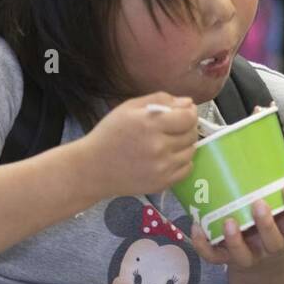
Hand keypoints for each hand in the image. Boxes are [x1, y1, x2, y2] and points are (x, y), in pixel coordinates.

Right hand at [83, 92, 198, 197]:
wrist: (92, 169)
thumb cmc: (108, 135)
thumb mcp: (128, 108)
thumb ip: (160, 100)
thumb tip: (188, 103)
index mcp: (149, 123)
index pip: (188, 117)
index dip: (189, 112)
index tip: (183, 112)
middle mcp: (158, 146)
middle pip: (191, 134)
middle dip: (186, 128)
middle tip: (172, 128)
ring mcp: (162, 167)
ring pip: (190, 151)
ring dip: (184, 145)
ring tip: (167, 143)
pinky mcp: (162, 183)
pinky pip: (186, 169)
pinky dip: (181, 162)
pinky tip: (167, 158)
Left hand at [189, 149, 283, 270]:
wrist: (260, 267)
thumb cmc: (273, 226)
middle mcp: (271, 246)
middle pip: (274, 241)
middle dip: (266, 224)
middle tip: (258, 203)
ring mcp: (249, 256)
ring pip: (243, 255)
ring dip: (235, 239)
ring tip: (228, 221)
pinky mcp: (226, 260)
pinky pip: (214, 257)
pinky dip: (203, 244)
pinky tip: (197, 227)